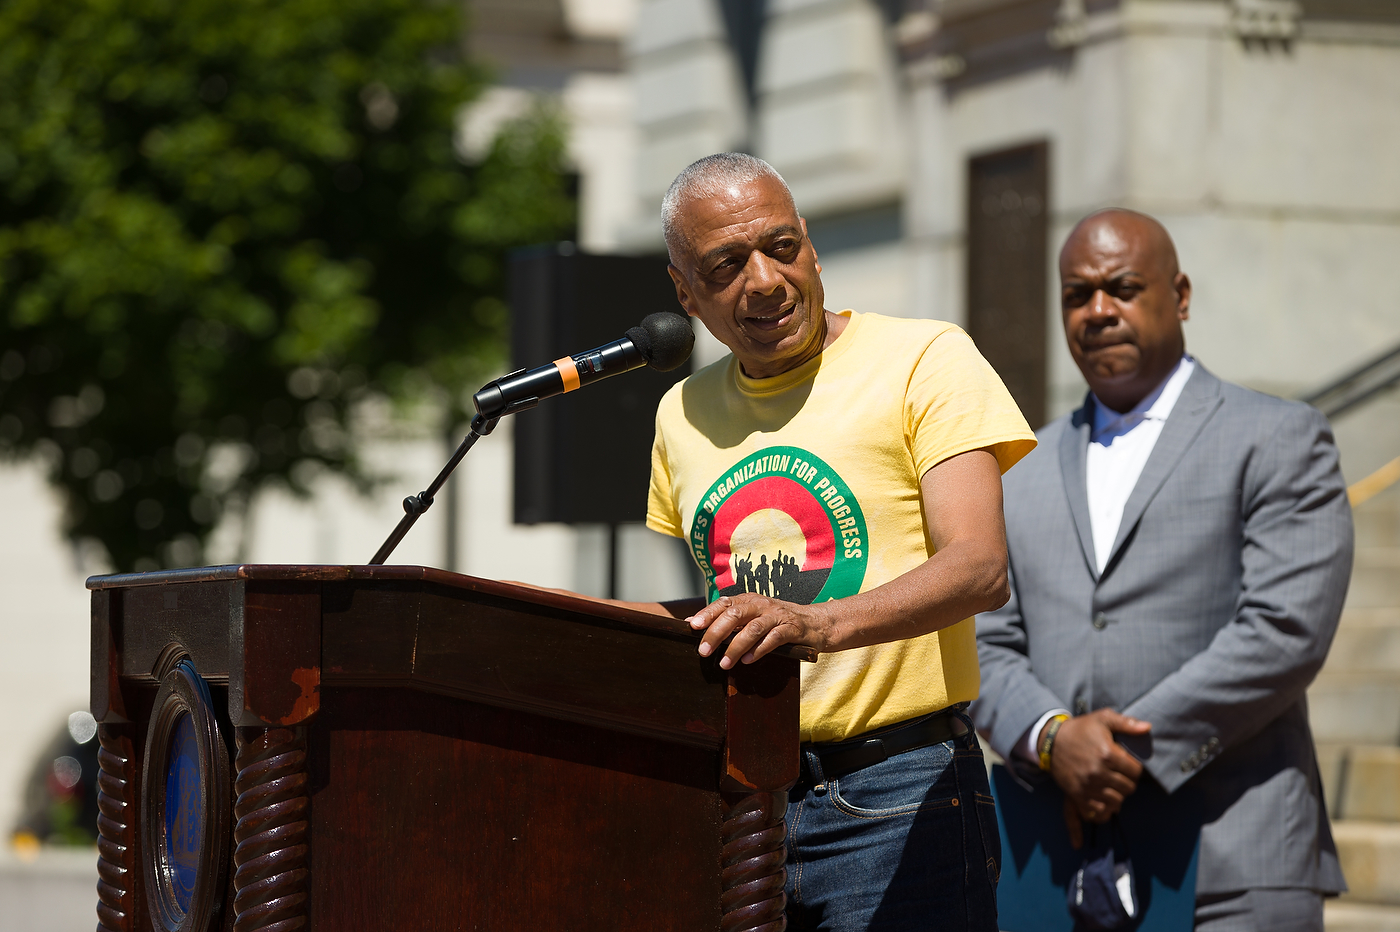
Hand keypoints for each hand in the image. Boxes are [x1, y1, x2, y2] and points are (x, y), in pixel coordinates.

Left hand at [686, 594, 834, 668]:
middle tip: (703, 651)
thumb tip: (693, 622)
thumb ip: (726, 619)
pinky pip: (773, 639)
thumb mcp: (751, 616)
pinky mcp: (791, 629)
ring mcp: (777, 616)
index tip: (692, 626)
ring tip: (724, 663)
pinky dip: (759, 650)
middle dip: (716, 633)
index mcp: (749, 600)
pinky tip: (748, 661)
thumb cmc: (776, 621)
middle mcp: (761, 604)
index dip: (707, 614)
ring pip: (752, 628)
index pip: (724, 603)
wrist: (815, 623)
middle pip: (735, 615)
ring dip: (735, 647)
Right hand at [1048, 709, 1150, 828]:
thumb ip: (1127, 723)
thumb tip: (1148, 728)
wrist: (1051, 741)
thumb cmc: (1080, 729)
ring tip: (1112, 785)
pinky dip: (1104, 806)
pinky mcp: (1077, 794)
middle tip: (1120, 775)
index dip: (1135, 768)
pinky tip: (1102, 795)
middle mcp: (1098, 772)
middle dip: (1128, 781)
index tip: (1127, 764)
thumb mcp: (1103, 719)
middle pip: (1128, 787)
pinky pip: (1099, 810)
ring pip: (1117, 801)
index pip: (1136, 771)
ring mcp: (1088, 785)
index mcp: (1108, 754)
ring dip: (1118, 794)